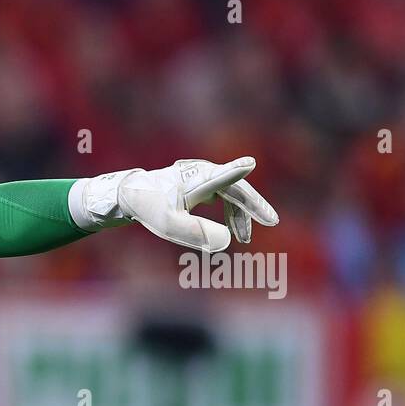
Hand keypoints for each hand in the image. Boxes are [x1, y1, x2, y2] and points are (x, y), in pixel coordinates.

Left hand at [70, 156, 279, 252]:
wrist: (133, 195)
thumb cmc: (151, 209)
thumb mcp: (170, 225)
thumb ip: (196, 233)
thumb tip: (227, 242)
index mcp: (197, 180)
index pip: (221, 175)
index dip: (235, 171)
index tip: (248, 163)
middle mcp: (204, 173)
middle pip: (237, 188)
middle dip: (254, 206)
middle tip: (271, 221)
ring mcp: (205, 177)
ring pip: (232, 194)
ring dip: (241, 216)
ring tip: (244, 239)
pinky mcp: (202, 183)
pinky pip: (224, 196)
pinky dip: (231, 213)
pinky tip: (233, 231)